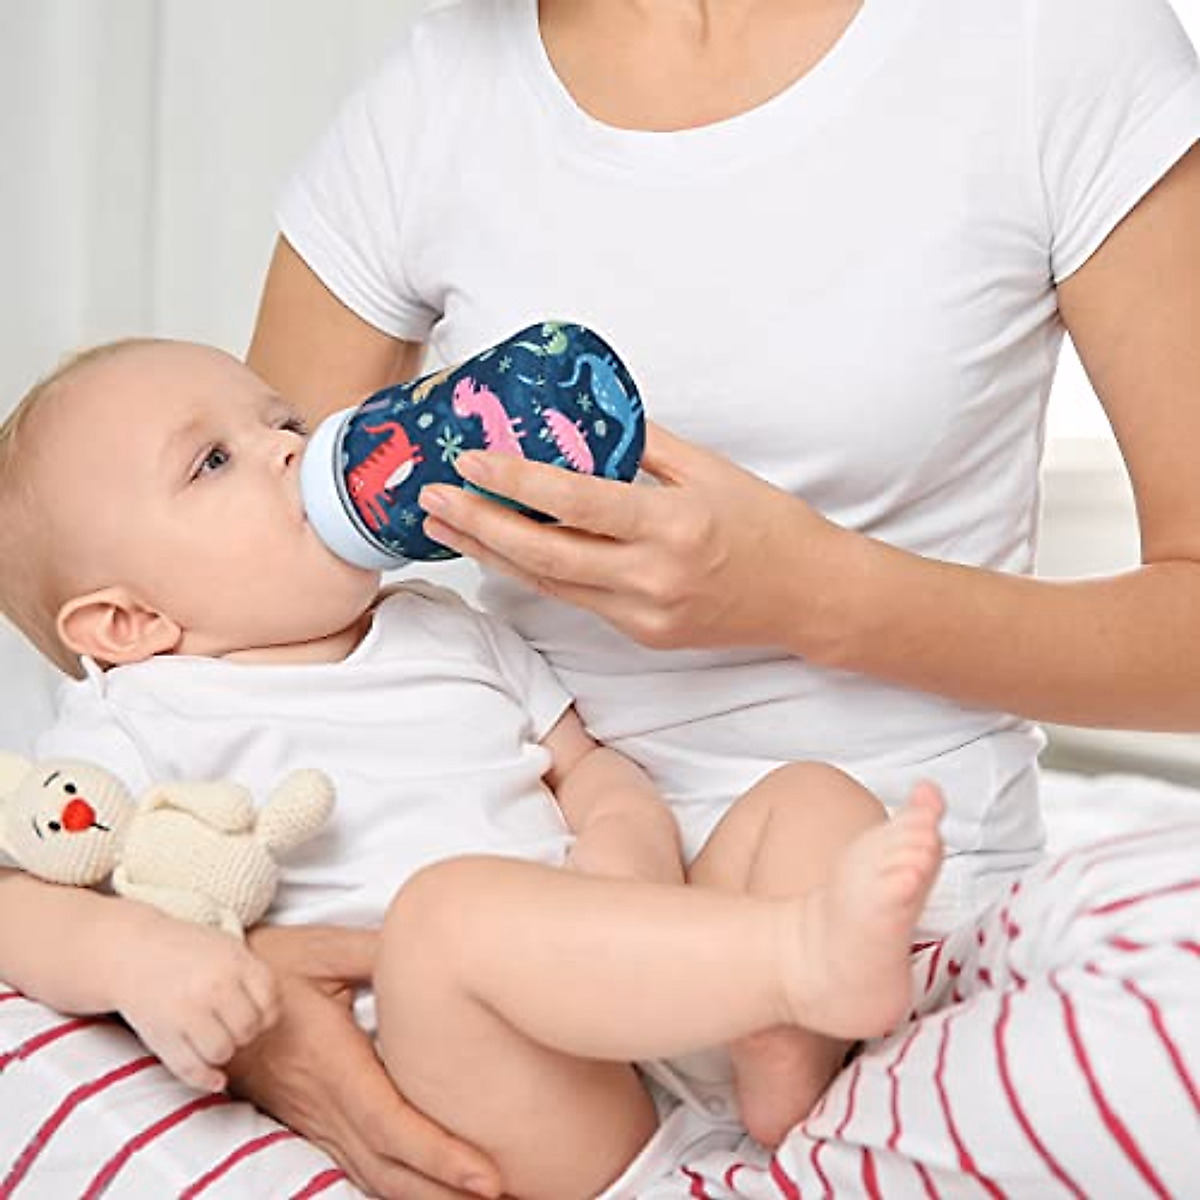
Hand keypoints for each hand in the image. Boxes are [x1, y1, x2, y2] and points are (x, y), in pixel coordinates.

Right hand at [112, 909, 279, 1092]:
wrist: (131, 951)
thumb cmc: (187, 951)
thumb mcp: (227, 947)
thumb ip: (252, 976)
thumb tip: (272, 1018)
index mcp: (235, 962)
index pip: (270, 1001)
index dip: (266, 1013)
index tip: (254, 1011)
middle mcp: (214, 987)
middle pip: (248, 1030)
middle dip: (244, 1032)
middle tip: (229, 1025)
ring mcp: (186, 1013)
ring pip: (222, 1052)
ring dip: (222, 1052)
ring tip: (213, 1038)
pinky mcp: (162, 1036)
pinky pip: (191, 1070)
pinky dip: (206, 1080)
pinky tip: (215, 1079)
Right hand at [228, 925, 501, 1199]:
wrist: (206, 994)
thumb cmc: (266, 965)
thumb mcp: (321, 948)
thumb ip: (377, 951)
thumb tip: (435, 945)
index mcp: (332, 1065)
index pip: (391, 1126)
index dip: (440, 1156)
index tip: (487, 1175)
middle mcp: (323, 1106)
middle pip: (389, 1171)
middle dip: (446, 1194)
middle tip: (507, 1199)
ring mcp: (315, 1120)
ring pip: (373, 1178)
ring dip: (426, 1198)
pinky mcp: (311, 1123)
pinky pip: (357, 1167)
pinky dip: (398, 1186)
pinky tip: (431, 1191)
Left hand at [419, 422, 848, 651]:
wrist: (808, 597)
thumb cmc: (767, 524)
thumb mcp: (710, 469)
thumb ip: (644, 445)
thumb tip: (585, 417)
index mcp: (671, 526)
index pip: (574, 502)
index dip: (515, 481)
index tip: (470, 459)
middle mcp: (651, 577)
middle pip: (544, 554)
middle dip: (480, 526)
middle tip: (433, 498)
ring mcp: (644, 614)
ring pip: (550, 584)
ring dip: (492, 554)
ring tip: (448, 526)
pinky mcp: (642, 635)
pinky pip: (576, 601)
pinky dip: (536, 573)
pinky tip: (502, 551)